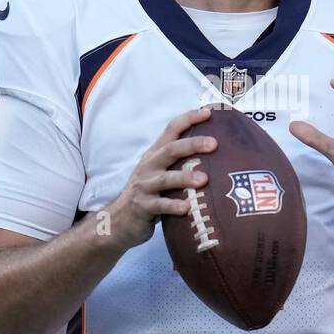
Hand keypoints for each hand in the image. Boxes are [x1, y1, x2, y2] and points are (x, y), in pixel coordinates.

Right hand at [106, 108, 213, 249]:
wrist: (118, 221)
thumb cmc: (148, 195)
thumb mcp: (159, 174)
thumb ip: (179, 163)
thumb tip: (215, 154)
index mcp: (155, 154)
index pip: (171, 129)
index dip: (189, 118)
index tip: (208, 112)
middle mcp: (149, 166)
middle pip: (171, 150)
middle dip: (192, 144)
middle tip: (214, 144)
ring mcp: (144, 186)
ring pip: (166, 178)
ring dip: (185, 177)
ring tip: (204, 179)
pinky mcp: (143, 207)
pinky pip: (160, 206)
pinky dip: (173, 206)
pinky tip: (187, 208)